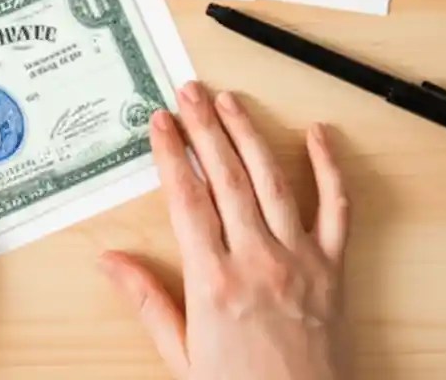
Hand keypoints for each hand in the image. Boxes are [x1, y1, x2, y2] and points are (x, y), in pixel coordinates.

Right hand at [100, 82, 350, 379]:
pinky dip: (329, 169)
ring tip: (231, 101)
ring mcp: (300, 262)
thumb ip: (148, 302)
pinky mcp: (335, 271)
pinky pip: (337, 210)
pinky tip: (318, 136)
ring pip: (273, 181)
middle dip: (205, 129)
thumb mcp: (181, 357)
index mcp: (214, 282)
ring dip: (250, 134)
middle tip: (190, 92)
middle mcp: (258, 262)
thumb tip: (108, 261)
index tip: (160, 124)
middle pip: (227, 178)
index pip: (187, 200)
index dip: (171, 156)